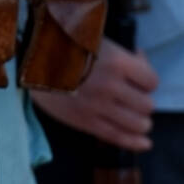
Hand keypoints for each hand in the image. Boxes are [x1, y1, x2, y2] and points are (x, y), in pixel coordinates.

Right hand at [30, 38, 157, 151]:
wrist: (32, 59)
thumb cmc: (65, 44)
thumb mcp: (98, 40)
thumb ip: (122, 54)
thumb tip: (141, 61)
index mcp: (117, 63)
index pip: (151, 82)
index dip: (146, 82)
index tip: (139, 80)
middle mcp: (111, 87)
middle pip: (146, 105)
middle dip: (142, 102)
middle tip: (133, 99)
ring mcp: (98, 107)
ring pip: (137, 124)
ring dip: (140, 122)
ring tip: (134, 118)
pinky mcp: (85, 122)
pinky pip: (117, 137)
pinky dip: (134, 142)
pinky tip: (143, 143)